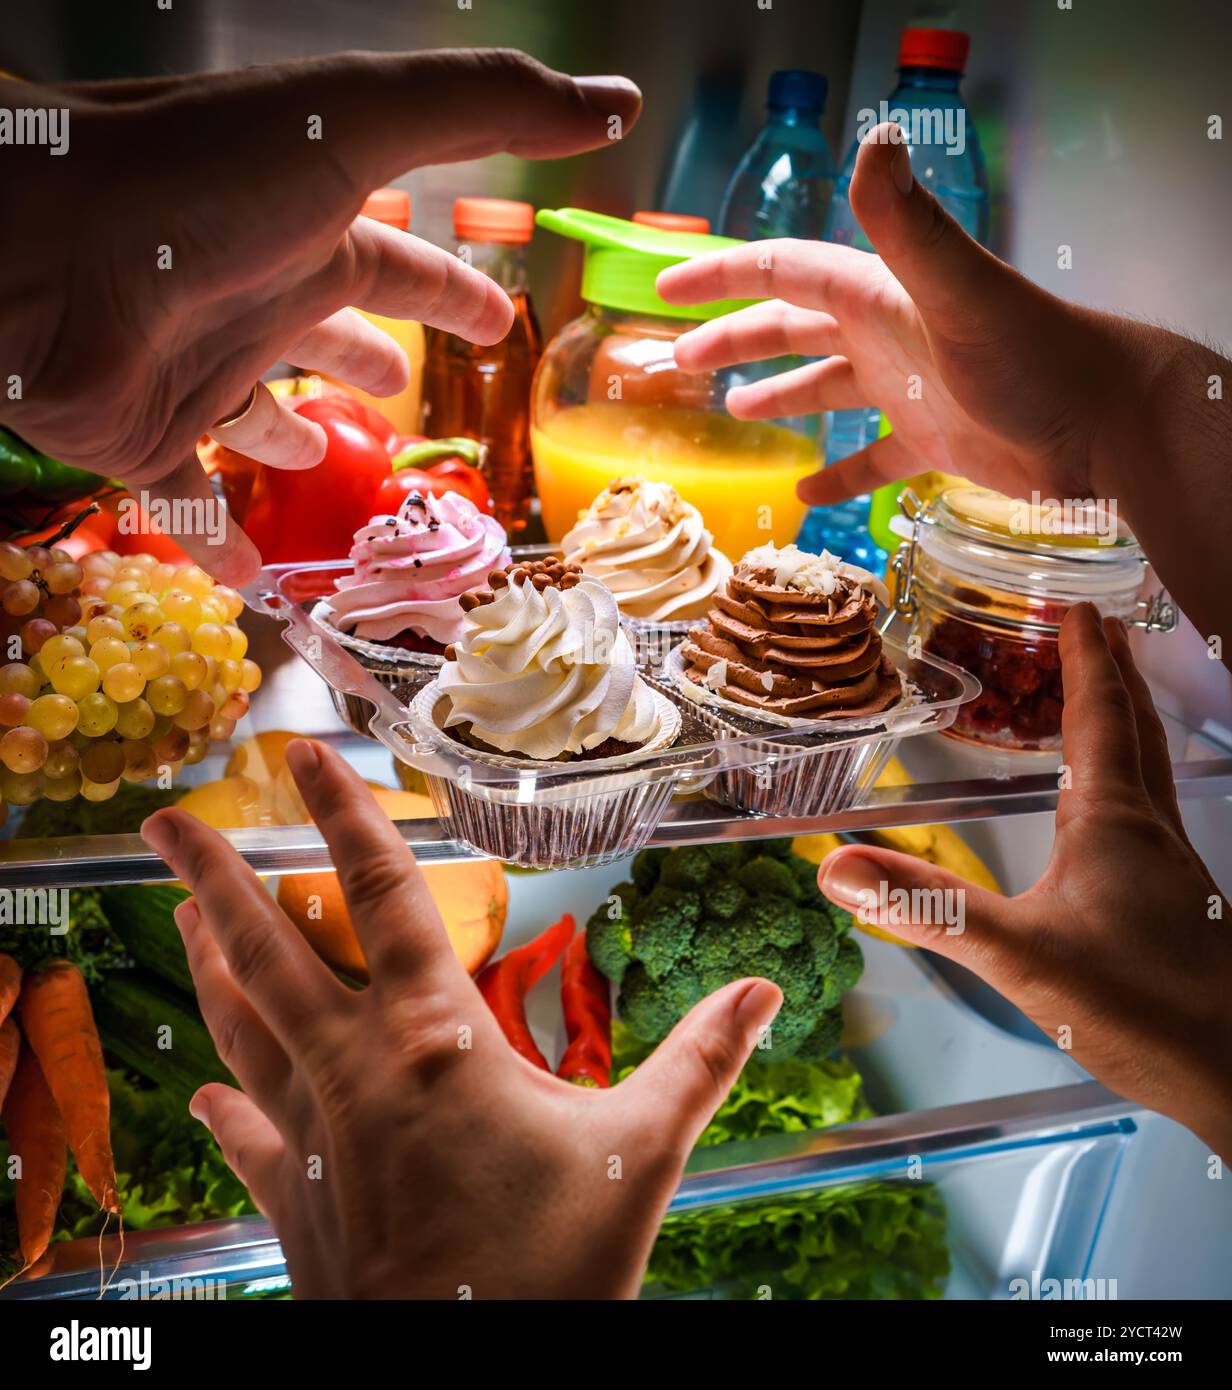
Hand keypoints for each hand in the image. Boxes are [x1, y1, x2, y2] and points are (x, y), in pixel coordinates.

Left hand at [0, 52, 640, 582]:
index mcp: (314, 235)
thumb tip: (613, 108)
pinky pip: (193, 500)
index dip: (452, 296)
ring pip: (260, 417)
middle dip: (371, 362)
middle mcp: (259, 300)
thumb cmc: (207, 181)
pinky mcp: (145, 437)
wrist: (46, 247)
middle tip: (408, 394)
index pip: (403, 269)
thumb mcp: (365, 126)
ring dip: (294, 441)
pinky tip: (253, 575)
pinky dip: (223, 537)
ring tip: (329, 466)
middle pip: (328, 338)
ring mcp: (199, 371)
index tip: (497, 324)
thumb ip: (486, 109)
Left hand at [139, 740, 780, 1299]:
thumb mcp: (642, 1154)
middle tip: (164, 825)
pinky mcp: (294, 1203)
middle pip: (265, 951)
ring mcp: (312, 1138)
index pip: (379, 896)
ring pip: (239, 1029)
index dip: (341, 814)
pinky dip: (220, 1104)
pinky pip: (245, 1135)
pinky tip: (198, 1089)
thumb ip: (701, 1061)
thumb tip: (765, 989)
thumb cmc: (552, 1271)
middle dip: (212, 878)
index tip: (303, 753)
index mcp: (434, 1039)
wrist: (467, 1380)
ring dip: (207, 966)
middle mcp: (353, 1072)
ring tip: (179, 916)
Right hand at [659, 124, 1128, 508]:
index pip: (784, 272)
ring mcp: (908, 387)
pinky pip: (868, 457)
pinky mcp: (931, 438)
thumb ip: (909, 225)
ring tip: (731, 408)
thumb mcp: (959, 292)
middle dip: (734, 337)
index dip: (723, 276)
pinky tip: (805, 491)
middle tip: (680, 359)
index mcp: (878, 295)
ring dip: (779, 394)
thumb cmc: (1032, 358)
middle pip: (793, 327)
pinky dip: (836, 472)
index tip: (667, 289)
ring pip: (825, 387)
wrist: (1104, 424)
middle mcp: (887, 334)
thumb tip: (873, 137)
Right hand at [815, 604, 1231, 1159]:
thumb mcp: (1018, 958)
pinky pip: (1149, 810)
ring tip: (1102, 696)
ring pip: (1149, 769)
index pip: (1099, 715)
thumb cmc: (1139, 1009)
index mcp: (1113, 820)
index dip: (1085, 658)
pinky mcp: (1179, 903)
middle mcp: (1150, 830)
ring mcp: (1172, 867)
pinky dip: (1127, 776)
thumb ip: (927, 908)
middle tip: (1095, 627)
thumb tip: (835, 866)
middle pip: (1136, 729)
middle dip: (1112, 674)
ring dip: (1125, 720)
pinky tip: (1109, 810)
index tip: (1077, 607)